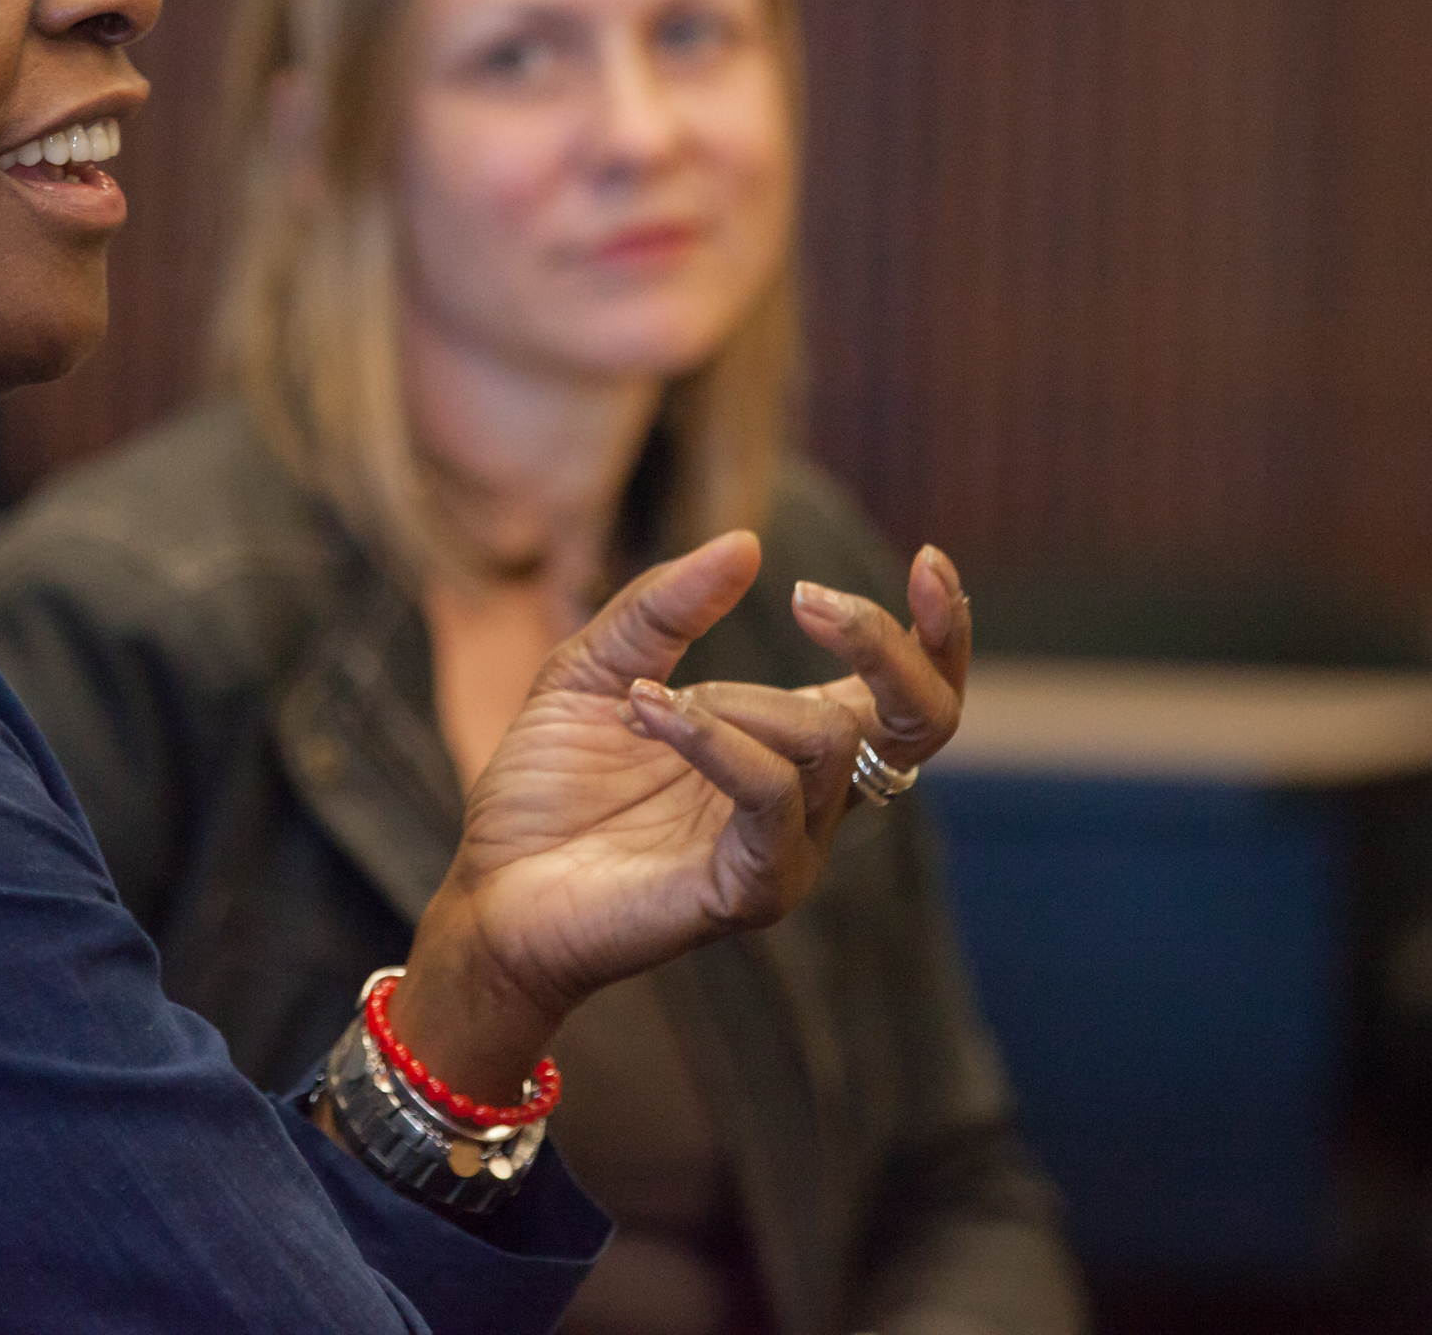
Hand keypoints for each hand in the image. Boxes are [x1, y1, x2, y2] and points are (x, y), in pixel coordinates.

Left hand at [386, 534, 970, 1104]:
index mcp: (792, 740)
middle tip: (810, 601)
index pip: (912, 692)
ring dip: (734, 695)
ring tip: (645, 700)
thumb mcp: (599, 665)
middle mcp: (811, 797)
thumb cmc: (549, 785)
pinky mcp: (753, 890)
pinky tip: (646, 709)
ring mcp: (790, 848)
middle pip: (924, 723)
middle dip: (887, 647)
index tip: (927, 559)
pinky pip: (770, 794)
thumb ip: (666, 606)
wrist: (489, 886)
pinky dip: (711, 735)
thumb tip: (746, 542)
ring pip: (826, 740)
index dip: (941, 631)